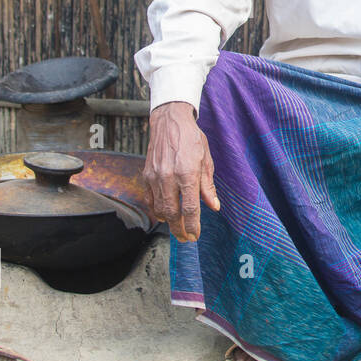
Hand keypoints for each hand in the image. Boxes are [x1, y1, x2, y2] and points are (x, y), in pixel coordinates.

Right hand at [142, 101, 219, 241]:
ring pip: (159, 209)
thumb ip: (208, 185)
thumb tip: (213, 206)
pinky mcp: (146, 175)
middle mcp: (168, 177)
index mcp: (187, 173)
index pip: (190, 208)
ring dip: (168, 222)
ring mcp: (155, 177)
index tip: (195, 235)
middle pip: (172, 213)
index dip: (193, 225)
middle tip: (186, 238)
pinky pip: (150, 199)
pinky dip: (156, 210)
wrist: (169, 121)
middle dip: (179, 229)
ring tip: (178, 228)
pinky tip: (165, 214)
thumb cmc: (191, 139)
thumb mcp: (206, 160)